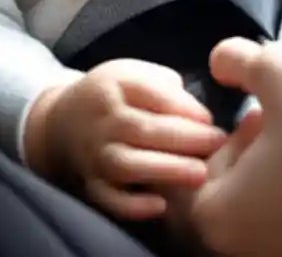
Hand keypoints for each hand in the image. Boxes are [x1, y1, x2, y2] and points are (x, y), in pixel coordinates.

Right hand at [26, 59, 227, 220]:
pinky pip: (109, 199)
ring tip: (200, 174)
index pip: (152, 94)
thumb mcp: (138, 74)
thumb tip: (201, 116)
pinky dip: (133, 206)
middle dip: (185, 137)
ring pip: (127, 165)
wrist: (63, 121)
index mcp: (118, 85)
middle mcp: (103, 120)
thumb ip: (168, 88)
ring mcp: (95, 153)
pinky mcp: (91, 184)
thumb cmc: (117, 97)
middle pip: (142, 129)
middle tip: (217, 143)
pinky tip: (161, 206)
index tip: (210, 120)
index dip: (185, 108)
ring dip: (166, 170)